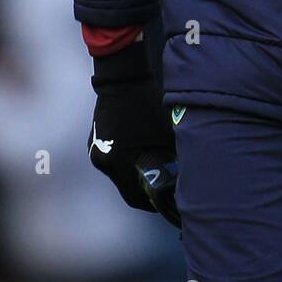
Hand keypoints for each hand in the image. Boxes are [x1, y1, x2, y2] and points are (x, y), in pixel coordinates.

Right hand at [87, 40, 180, 227]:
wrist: (122, 76)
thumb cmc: (147, 103)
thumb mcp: (166, 133)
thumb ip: (173, 157)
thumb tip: (186, 176)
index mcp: (117, 163)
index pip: (136, 198)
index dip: (154, 205)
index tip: (169, 206)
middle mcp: (102, 161)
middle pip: (127, 186)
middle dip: (146, 189)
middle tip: (166, 189)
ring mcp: (96, 150)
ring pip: (121, 172)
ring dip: (137, 173)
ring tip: (157, 171)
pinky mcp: (95, 140)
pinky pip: (115, 158)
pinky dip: (128, 160)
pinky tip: (143, 153)